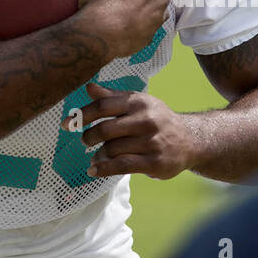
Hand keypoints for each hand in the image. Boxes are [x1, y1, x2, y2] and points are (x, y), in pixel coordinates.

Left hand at [63, 82, 196, 179]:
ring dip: (98, 155)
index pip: (104, 106)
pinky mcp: (154, 162)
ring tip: (96, 157)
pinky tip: (94, 170)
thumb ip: (113, 97)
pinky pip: (121, 166)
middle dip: (89, 137)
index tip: (66, 124)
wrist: (190, 140)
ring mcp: (151, 142)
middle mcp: (146, 119)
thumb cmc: (157, 120)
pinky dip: (103, 169)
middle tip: (85, 141)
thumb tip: (89, 87)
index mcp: (139, 102)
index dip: (82, 115)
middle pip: (105, 129)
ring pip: (112, 149)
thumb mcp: (139, 104)